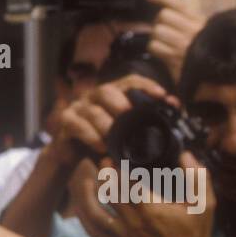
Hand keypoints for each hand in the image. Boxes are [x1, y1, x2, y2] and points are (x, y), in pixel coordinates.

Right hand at [57, 73, 180, 161]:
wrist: (70, 155)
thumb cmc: (100, 141)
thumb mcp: (123, 133)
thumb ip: (142, 124)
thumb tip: (169, 110)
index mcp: (111, 95)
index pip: (129, 82)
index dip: (145, 85)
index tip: (162, 95)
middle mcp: (93, 97)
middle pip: (106, 91)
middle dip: (120, 102)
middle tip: (130, 114)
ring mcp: (77, 108)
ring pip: (92, 111)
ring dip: (106, 124)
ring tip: (114, 137)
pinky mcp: (65, 122)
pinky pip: (78, 126)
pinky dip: (91, 136)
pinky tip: (101, 147)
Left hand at [72, 150, 219, 236]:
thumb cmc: (197, 232)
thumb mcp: (205, 204)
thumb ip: (197, 178)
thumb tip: (186, 154)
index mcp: (152, 210)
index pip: (126, 185)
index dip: (116, 170)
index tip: (111, 157)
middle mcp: (134, 223)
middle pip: (110, 196)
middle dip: (103, 176)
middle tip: (102, 162)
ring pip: (96, 215)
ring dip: (87, 197)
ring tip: (85, 181)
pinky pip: (96, 234)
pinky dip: (86, 220)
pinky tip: (81, 209)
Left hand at [144, 0, 204, 84]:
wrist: (218, 73)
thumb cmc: (208, 50)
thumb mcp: (204, 31)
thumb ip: (188, 20)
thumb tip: (166, 8)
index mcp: (199, 21)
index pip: (179, 5)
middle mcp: (192, 31)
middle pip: (163, 16)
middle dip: (159, 22)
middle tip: (163, 29)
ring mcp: (183, 45)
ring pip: (157, 31)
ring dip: (156, 37)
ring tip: (164, 42)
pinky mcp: (175, 59)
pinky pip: (155, 47)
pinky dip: (155, 48)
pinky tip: (163, 52)